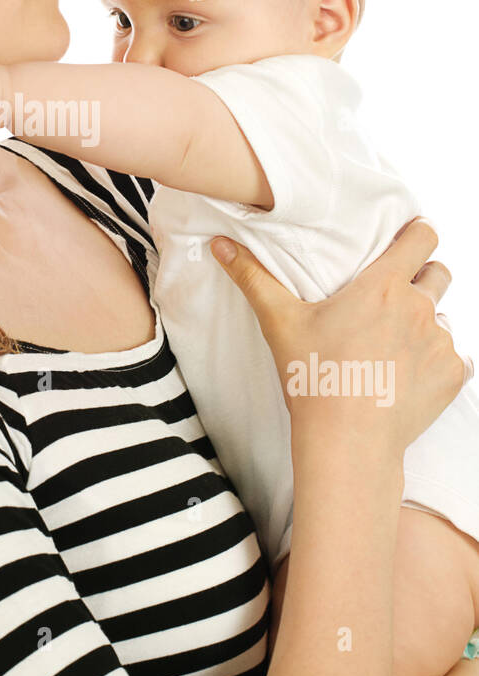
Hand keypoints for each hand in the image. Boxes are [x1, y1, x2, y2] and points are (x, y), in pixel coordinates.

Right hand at [209, 219, 472, 459]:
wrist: (348, 441)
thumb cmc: (314, 378)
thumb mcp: (280, 323)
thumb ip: (253, 277)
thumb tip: (220, 244)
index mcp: (383, 286)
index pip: (423, 236)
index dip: (418, 233)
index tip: (407, 240)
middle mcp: (420, 308)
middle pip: (440, 273)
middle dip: (423, 278)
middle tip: (392, 300)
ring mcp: (441, 342)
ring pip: (444, 318)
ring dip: (426, 324)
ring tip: (393, 345)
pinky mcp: (453, 376)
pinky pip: (455, 357)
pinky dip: (437, 362)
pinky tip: (407, 376)